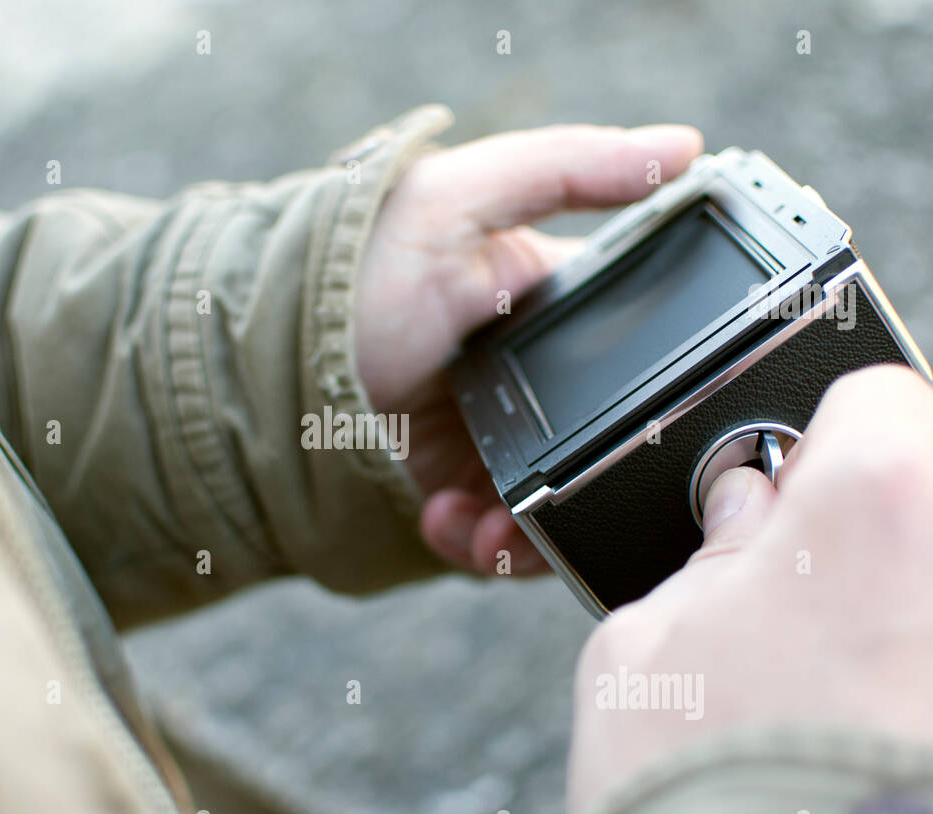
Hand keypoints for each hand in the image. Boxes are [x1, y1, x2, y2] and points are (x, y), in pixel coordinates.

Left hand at [354, 123, 703, 573]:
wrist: (250, 366)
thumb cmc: (349, 267)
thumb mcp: (456, 200)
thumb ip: (565, 167)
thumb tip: (683, 147)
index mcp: (542, 304)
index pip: (628, 348)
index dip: (650, 388)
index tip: (652, 423)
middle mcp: (524, 379)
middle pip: (599, 444)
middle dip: (590, 485)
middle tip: (561, 502)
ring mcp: (484, 441)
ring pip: (554, 505)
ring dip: (533, 533)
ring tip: (493, 535)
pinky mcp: (443, 491)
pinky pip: (493, 536)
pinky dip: (480, 547)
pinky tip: (448, 528)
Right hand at [567, 365, 932, 813]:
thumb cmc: (702, 793)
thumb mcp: (648, 642)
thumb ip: (713, 550)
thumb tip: (748, 506)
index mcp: (878, 496)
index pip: (880, 391)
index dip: (824, 446)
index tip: (797, 496)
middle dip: (901, 506)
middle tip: (828, 590)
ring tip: (877, 666)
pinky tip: (915, 713)